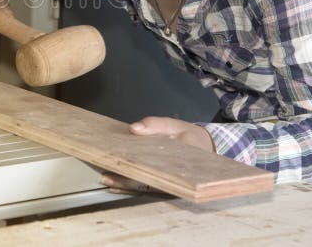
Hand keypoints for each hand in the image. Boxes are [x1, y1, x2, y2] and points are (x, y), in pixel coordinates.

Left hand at [99, 117, 214, 194]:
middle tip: (107, 176)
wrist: (205, 147)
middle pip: (148, 182)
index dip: (135, 171)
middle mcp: (175, 178)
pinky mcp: (165, 183)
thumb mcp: (174, 125)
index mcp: (179, 163)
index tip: (118, 167)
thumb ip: (154, 125)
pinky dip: (131, 184)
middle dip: (126, 181)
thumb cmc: (190, 137)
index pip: (154, 170)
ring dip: (126, 185)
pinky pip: (147, 186)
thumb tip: (134, 128)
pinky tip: (117, 182)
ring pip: (146, 187)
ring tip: (107, 179)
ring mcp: (170, 183)